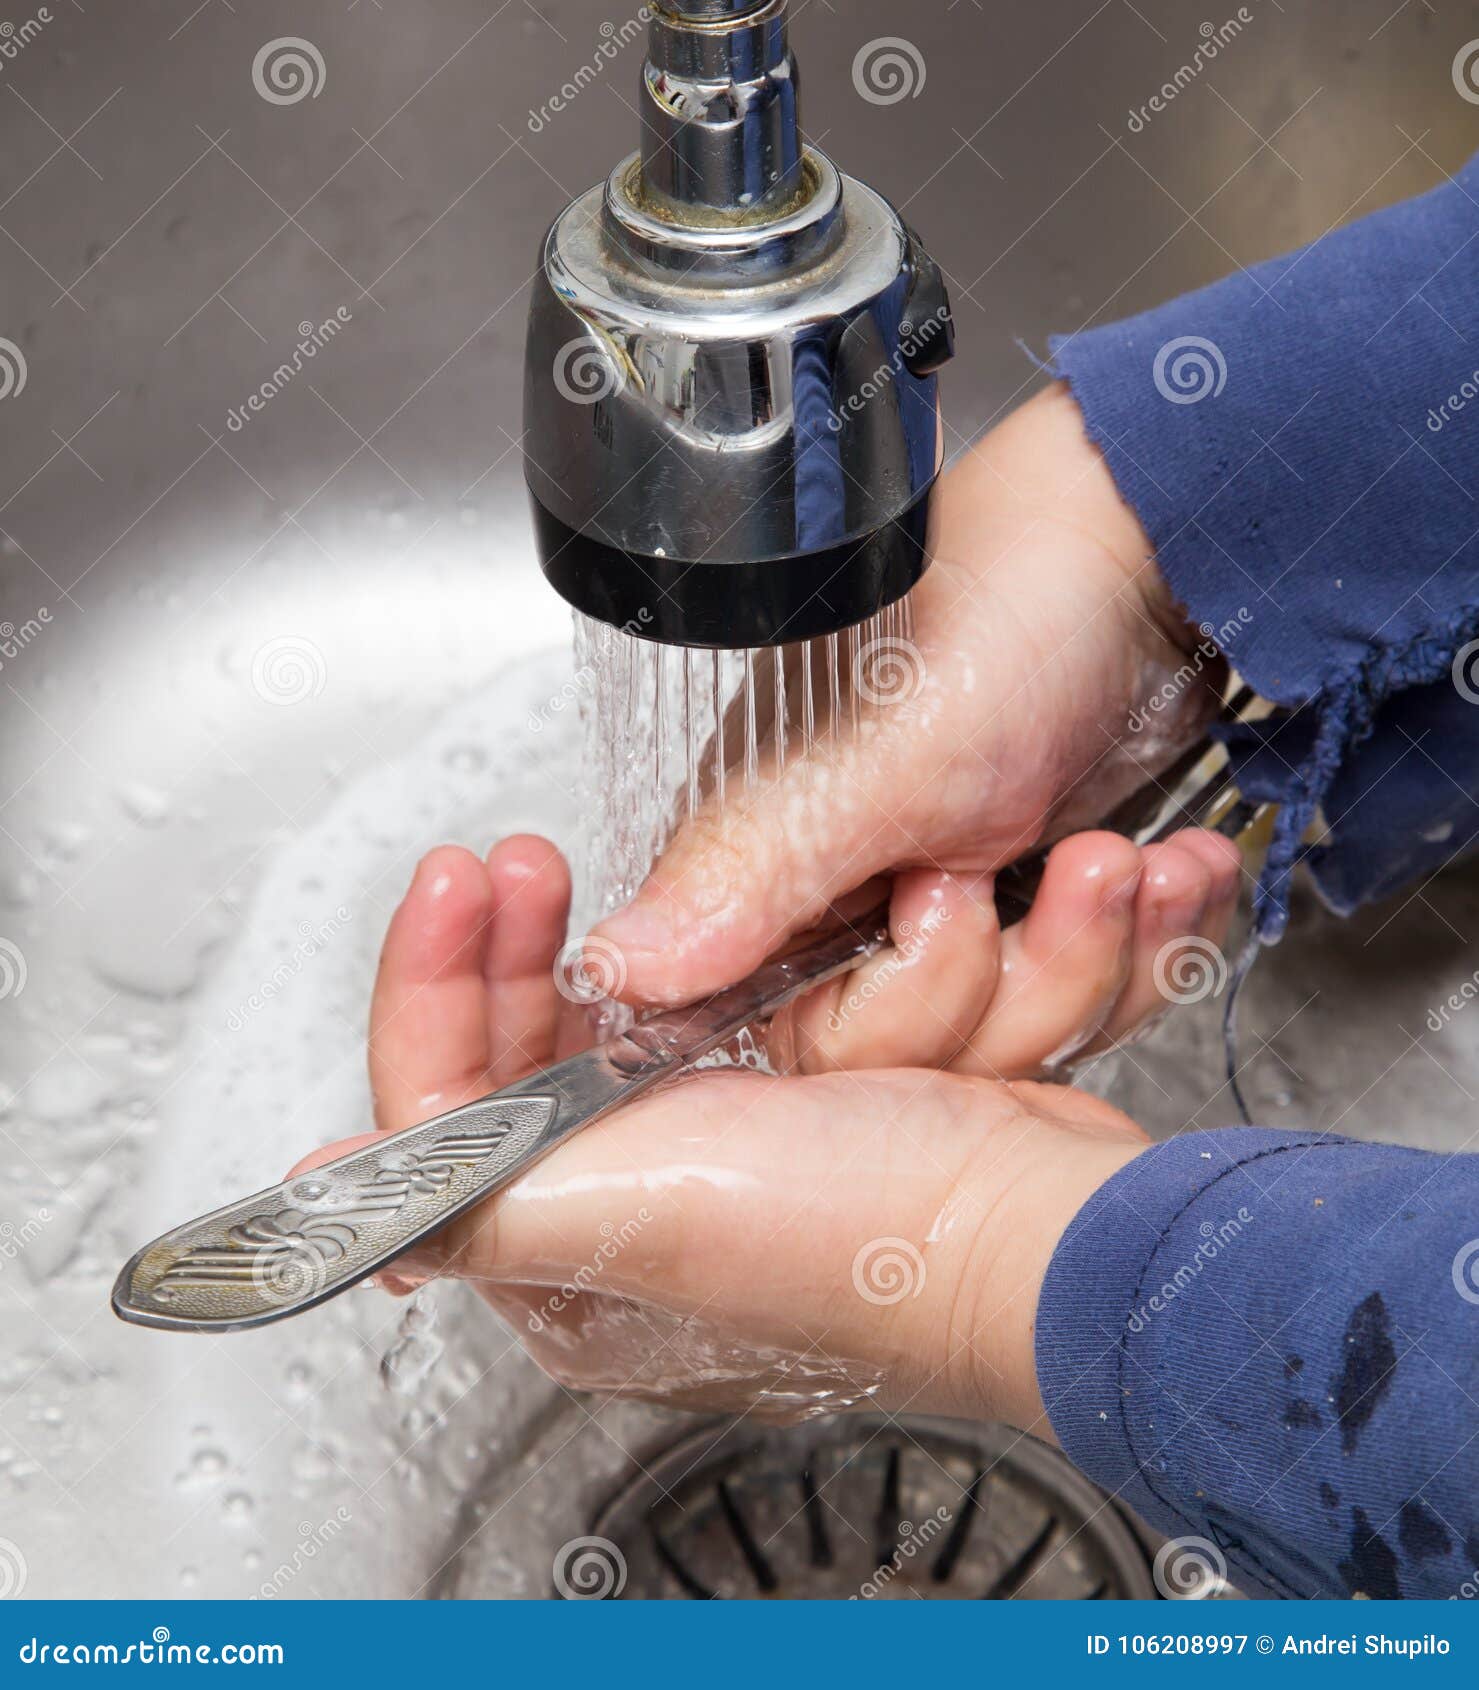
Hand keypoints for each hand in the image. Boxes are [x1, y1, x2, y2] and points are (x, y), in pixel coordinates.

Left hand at [291, 837, 1157, 1426]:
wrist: (1062, 1238)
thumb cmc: (866, 1244)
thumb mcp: (631, 1211)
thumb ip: (465, 1199)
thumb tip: (312, 1209)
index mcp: (576, 1232)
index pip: (450, 1095)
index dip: (437, 980)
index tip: (468, 877)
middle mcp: (652, 1190)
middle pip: (552, 1032)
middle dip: (559, 938)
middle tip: (529, 859)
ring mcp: (751, 1133)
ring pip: (682, 994)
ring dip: (722, 923)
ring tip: (709, 897)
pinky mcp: (845, 1085)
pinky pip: (793, 984)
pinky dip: (821, 935)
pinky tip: (842, 903)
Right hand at [591, 383, 1231, 1027]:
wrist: (1146, 554)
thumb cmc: (1009, 614)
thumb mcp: (883, 758)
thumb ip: (749, 874)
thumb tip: (612, 967)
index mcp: (771, 875)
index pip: (813, 1044)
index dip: (909, 1006)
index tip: (956, 903)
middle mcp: (851, 908)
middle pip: (933, 1062)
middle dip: (1032, 974)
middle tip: (1076, 865)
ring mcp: (950, 916)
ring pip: (1024, 1040)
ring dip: (1108, 951)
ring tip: (1137, 858)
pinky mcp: (1035, 913)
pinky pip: (1097, 998)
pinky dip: (1156, 940)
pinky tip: (1176, 868)